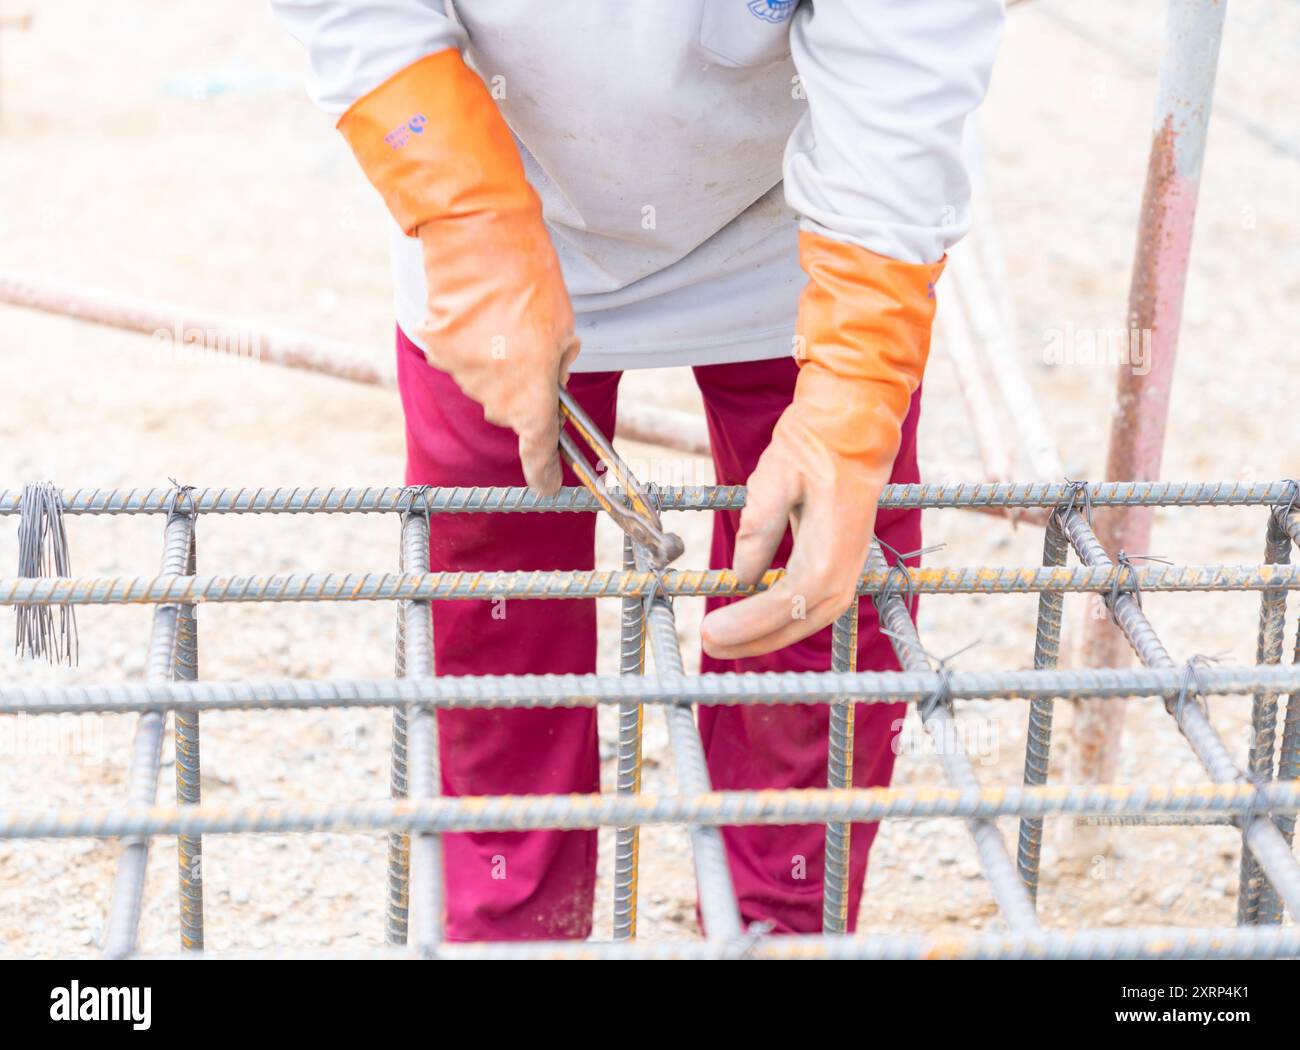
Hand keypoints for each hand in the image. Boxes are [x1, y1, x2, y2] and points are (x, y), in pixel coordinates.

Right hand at [336, 48, 579, 493]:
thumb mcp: (563, 328)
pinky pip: (458, 357)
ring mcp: (460, 374)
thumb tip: (546, 380)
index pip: (538, 449)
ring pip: (482, 383)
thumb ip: (555, 367)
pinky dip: (468, 341)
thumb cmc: (531, 280)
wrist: (477, 236)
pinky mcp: (436, 348)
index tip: (549, 488)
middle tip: (529, 344)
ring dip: (494, 361)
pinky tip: (476, 310)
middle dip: (521, 388)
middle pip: (509, 410)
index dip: (543, 472)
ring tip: (502, 317)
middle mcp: (492, 396)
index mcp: (531, 395)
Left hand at [699, 370, 890, 659]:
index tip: (713, 630)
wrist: (855, 430)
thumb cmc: (815, 446)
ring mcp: (849, 569)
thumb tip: (742, 578)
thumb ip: (758, 529)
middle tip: (709, 643)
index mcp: (831, 548)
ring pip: (808, 619)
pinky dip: (783, 619)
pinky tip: (754, 622)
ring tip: (726, 641)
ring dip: (767, 635)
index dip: (749, 623)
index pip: (788, 602)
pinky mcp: (842, 565)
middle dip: (753, 640)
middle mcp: (846, 568)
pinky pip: (812, 606)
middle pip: (799, 622)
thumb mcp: (776, 476)